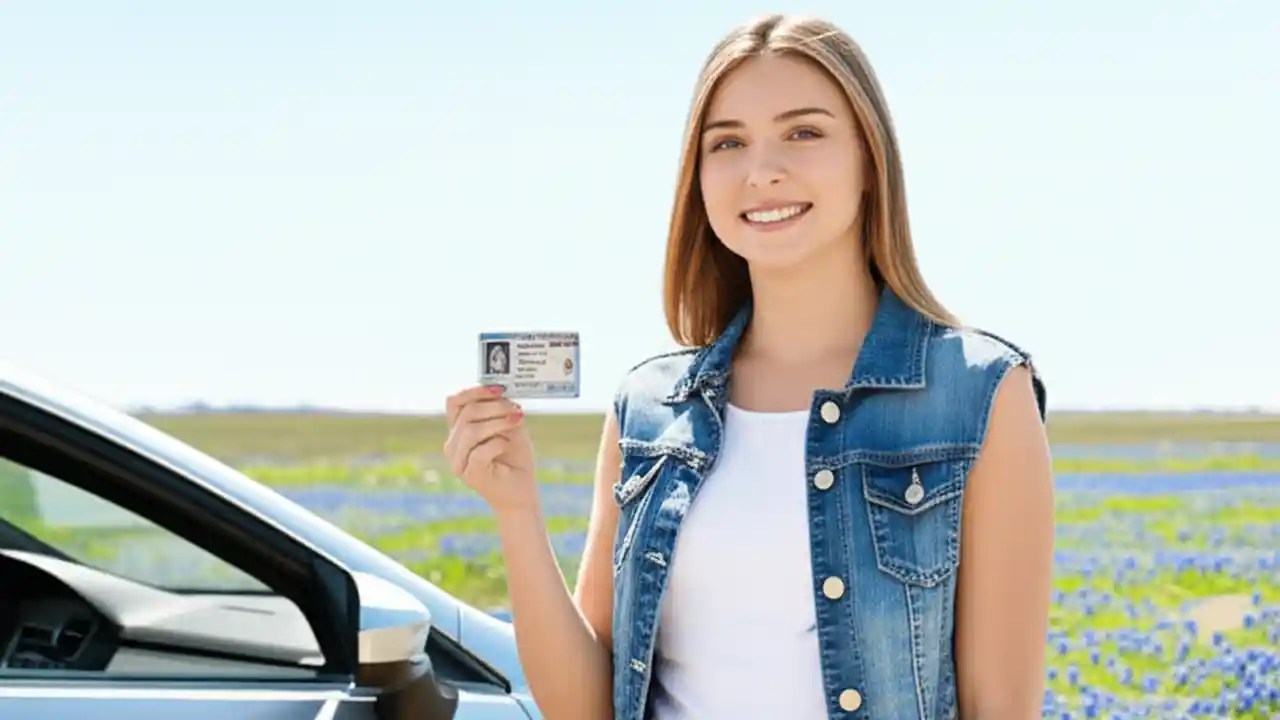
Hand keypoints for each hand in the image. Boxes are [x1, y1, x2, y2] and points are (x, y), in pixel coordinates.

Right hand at [443, 385, 538, 516]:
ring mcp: (460, 462)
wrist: (522, 493)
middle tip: (516, 409)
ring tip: (518, 421)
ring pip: (471, 430)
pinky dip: (497, 443)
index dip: (474, 391)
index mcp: (459, 431)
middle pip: (466, 414)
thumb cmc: (515, 459)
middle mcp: (454, 446)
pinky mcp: (472, 476)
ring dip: (498, 422)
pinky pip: (480, 451)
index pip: (454, 402)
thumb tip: (499, 390)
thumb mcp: (509, 426)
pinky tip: (507, 445)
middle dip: (495, 407)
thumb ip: (501, 409)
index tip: (498, 389)